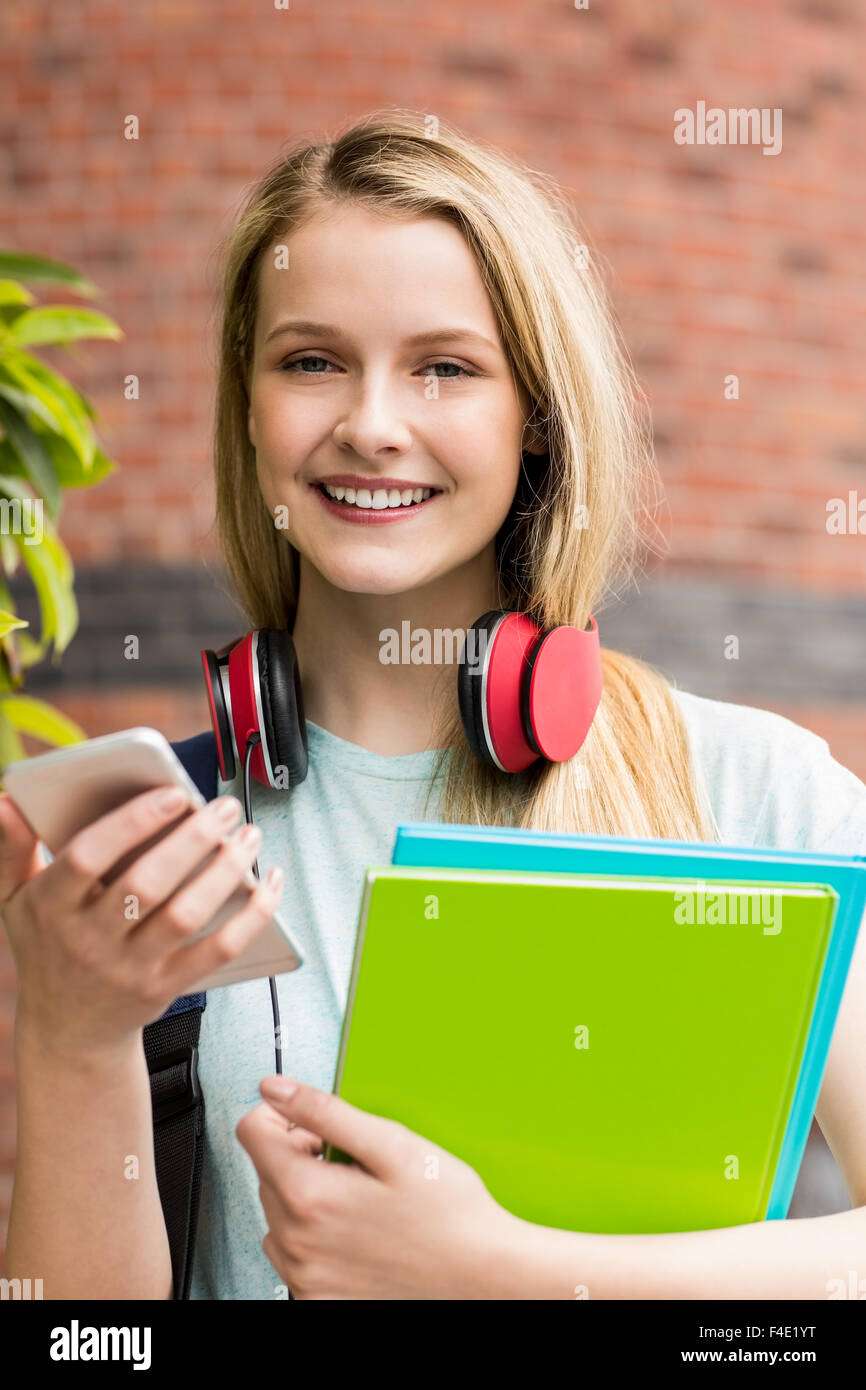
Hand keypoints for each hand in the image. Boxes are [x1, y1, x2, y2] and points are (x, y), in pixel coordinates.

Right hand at [1, 784, 282, 1050]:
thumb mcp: (14, 899)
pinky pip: (217, 950)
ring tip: (248, 835)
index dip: (132, 823)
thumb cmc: (47, 946)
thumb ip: (10, 848)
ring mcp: (129, 968)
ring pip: (186, 914)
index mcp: (50, 907)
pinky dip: (251, 916)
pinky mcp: (166, 988)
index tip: (173, 793)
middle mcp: (88, 940)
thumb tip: (5, 799)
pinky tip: (269, 882)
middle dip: (192, 839)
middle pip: (146, 884)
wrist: (67, 1031)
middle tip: (224, 807)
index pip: (87, 858)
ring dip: (225, 871)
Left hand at [236, 1076, 520, 1299]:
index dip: (284, 1115)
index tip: (316, 1125)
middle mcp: (295, 1242)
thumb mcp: (392, 1143)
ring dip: (305, 1197)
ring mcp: (304, 1276)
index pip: (251, 1132)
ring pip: (276, 1213)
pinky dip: (313, 1235)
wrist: (482, 1277)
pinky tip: (356, 1230)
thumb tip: (275, 1090)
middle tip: (355, 1162)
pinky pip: (292, 1252)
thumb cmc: (449, 1213)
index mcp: (308, 1196)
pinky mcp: (317, 1298)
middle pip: (265, 1171)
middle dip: (301, 1155)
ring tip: (358, 1198)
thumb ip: (324, 1111)